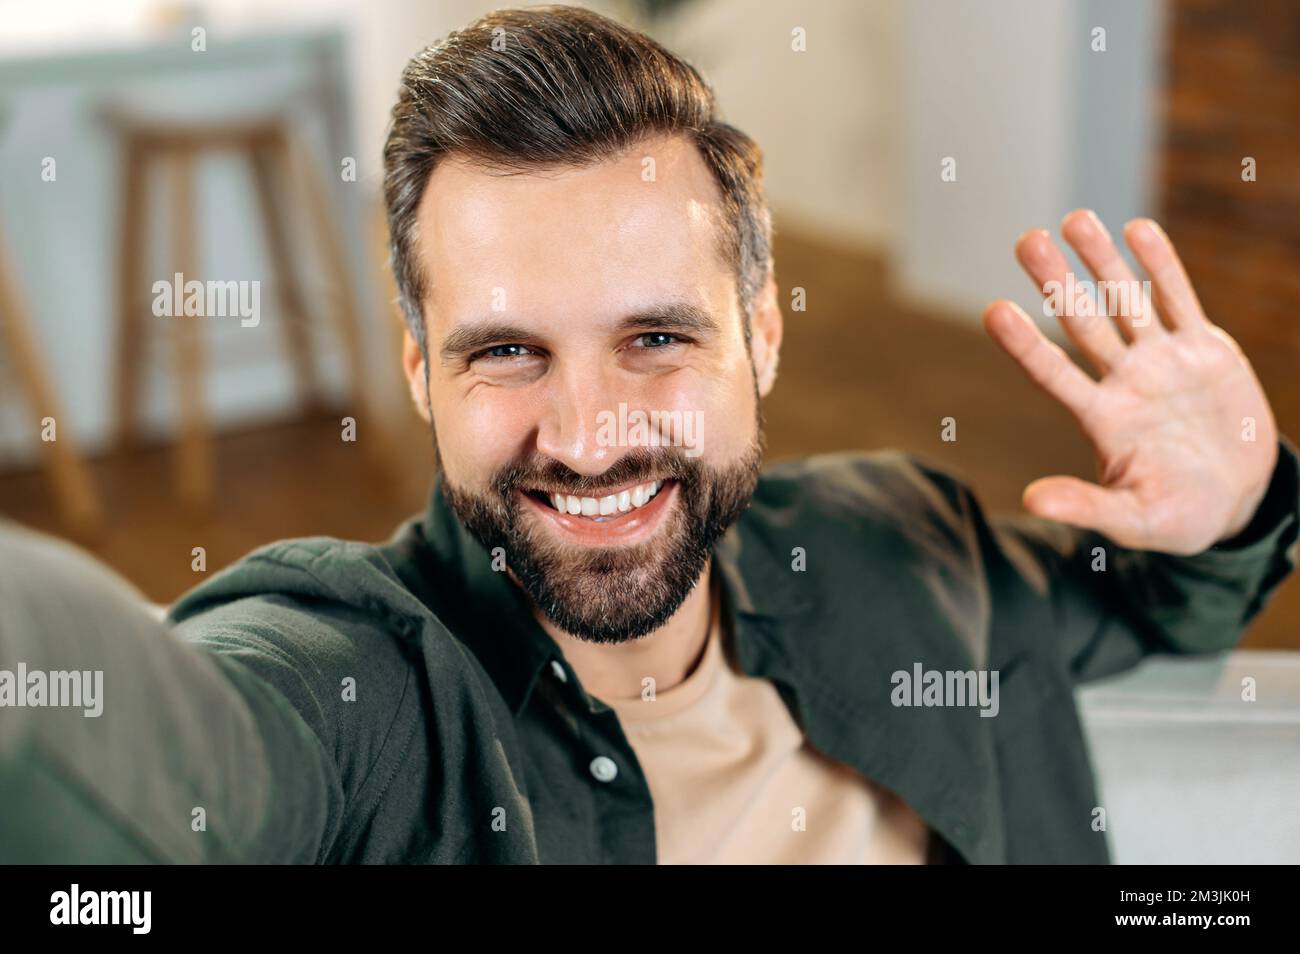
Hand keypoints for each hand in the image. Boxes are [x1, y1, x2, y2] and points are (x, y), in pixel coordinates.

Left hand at [982, 209, 1277, 555]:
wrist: (1236, 501)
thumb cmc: (1176, 517)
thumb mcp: (1133, 519)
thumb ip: (1086, 506)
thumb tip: (1031, 501)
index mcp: (1102, 419)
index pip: (1053, 374)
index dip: (1026, 344)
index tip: (994, 310)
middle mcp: (1124, 381)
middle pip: (1083, 324)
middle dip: (1057, 283)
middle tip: (1026, 241)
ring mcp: (1163, 361)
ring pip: (1127, 302)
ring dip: (1102, 262)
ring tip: (1074, 219)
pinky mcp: (1204, 350)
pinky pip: (1180, 300)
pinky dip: (1162, 266)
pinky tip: (1138, 231)